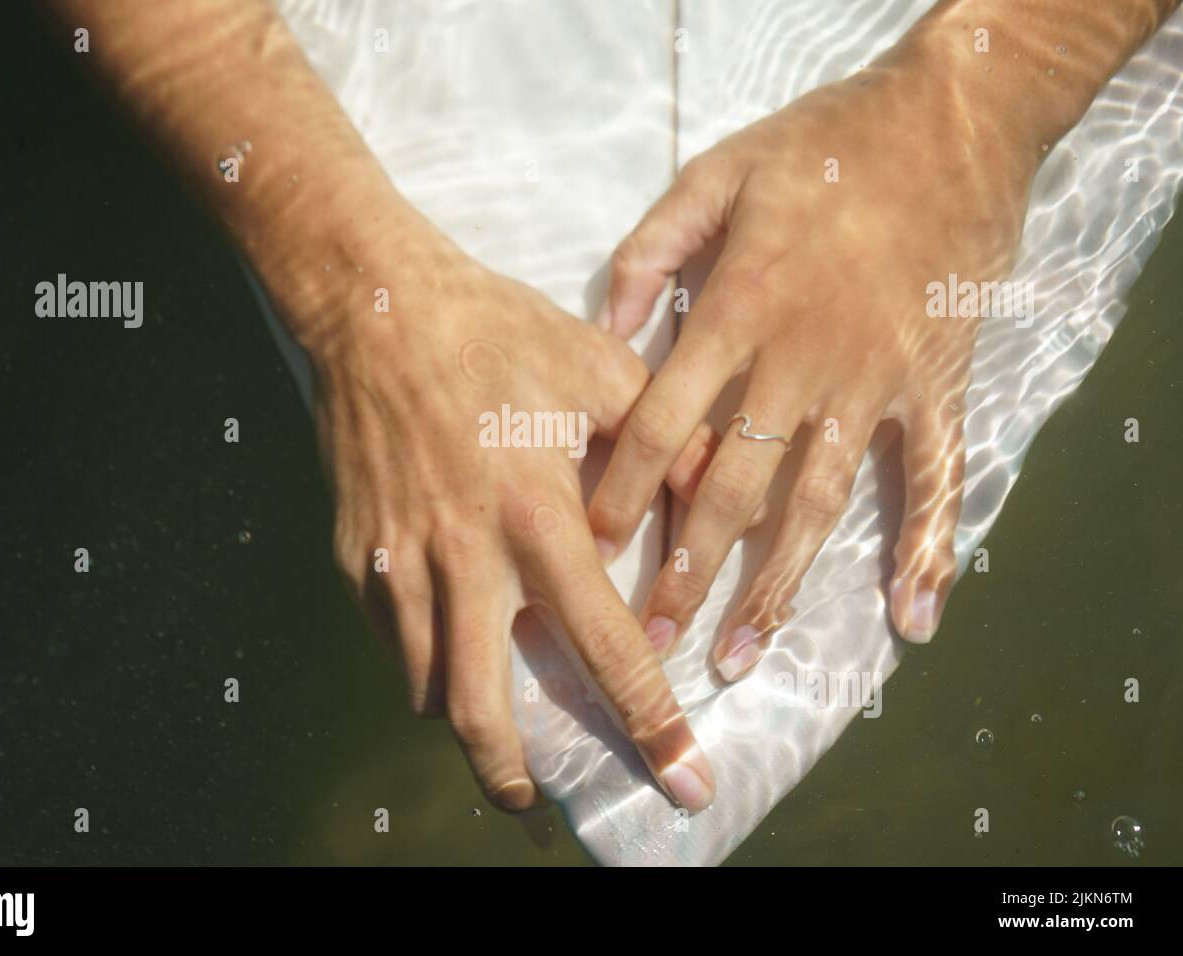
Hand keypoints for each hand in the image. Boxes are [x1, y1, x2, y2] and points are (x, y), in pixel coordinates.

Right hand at [274, 201, 716, 811]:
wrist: (373, 304)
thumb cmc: (494, 333)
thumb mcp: (599, 370)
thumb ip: (666, 445)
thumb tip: (717, 497)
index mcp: (535, 515)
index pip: (602, 645)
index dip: (648, 722)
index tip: (682, 781)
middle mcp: (462, 555)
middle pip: (478, 707)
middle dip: (512, 777)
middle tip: (539, 810)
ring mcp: (395, 558)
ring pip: (422, 684)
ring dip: (464, 721)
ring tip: (496, 732)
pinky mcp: (352, 551)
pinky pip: (389, 633)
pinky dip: (422, 657)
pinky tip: (448, 639)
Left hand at [589, 43, 1041, 680]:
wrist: (950, 126)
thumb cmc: (822, 147)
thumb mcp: (717, 173)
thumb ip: (652, 250)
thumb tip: (603, 328)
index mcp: (739, 312)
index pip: (661, 425)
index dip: (621, 494)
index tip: (589, 553)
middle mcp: (800, 364)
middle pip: (730, 487)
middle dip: (684, 570)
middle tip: (649, 640)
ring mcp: (874, 383)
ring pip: (816, 503)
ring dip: (774, 587)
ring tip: (737, 653)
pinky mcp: (935, 386)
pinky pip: (932, 477)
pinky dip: (928, 548)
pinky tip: (913, 619)